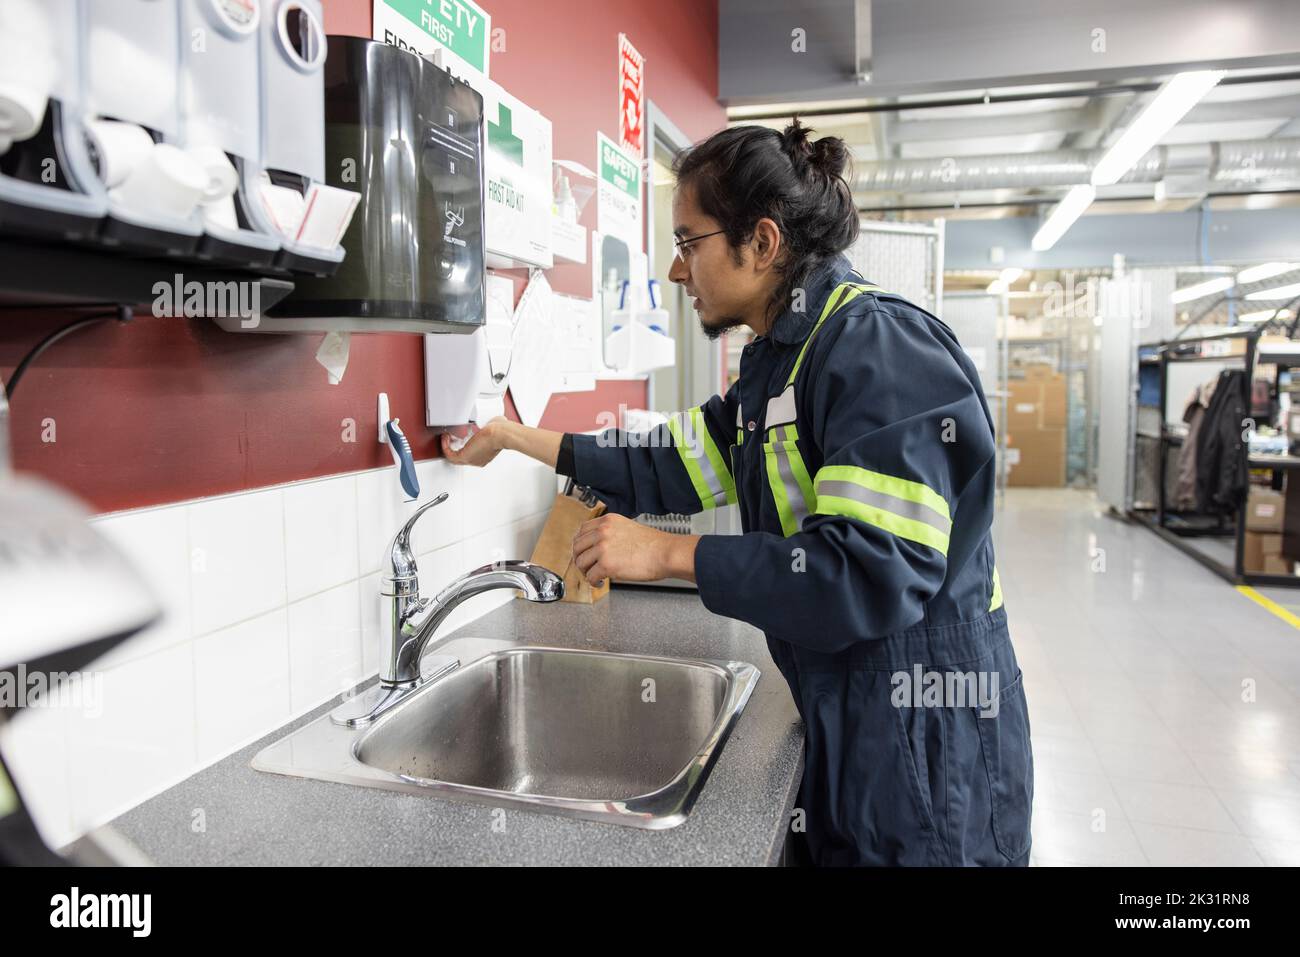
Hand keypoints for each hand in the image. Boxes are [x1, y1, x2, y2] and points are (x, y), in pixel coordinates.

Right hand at [441, 417, 508, 466]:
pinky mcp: (464, 457)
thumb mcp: (494, 430)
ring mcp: (471, 460)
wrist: (501, 434)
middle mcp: (478, 460)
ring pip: (454, 457)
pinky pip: (449, 455)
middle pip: (461, 457)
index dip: (463, 445)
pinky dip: (445, 446)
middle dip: (453, 446)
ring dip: (447, 446)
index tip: (460, 436)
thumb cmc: (501, 431)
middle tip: (451, 436)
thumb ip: (491, 426)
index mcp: (485, 455)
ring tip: (447, 436)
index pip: (471, 454)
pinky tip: (446, 437)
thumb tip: (491, 420)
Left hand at [572, 513, 697, 586]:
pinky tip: (601, 582)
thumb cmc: (654, 545)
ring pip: (581, 562)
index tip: (583, 552)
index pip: (582, 530)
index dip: (580, 544)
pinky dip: (593, 582)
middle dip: (580, 559)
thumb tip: (599, 548)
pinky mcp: (606, 564)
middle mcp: (602, 532)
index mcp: (607, 521)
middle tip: (586, 567)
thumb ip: (611, 533)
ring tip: (595, 576)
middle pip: (577, 546)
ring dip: (586, 572)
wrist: (666, 553)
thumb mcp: (628, 528)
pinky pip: (590, 576)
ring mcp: (603, 548)